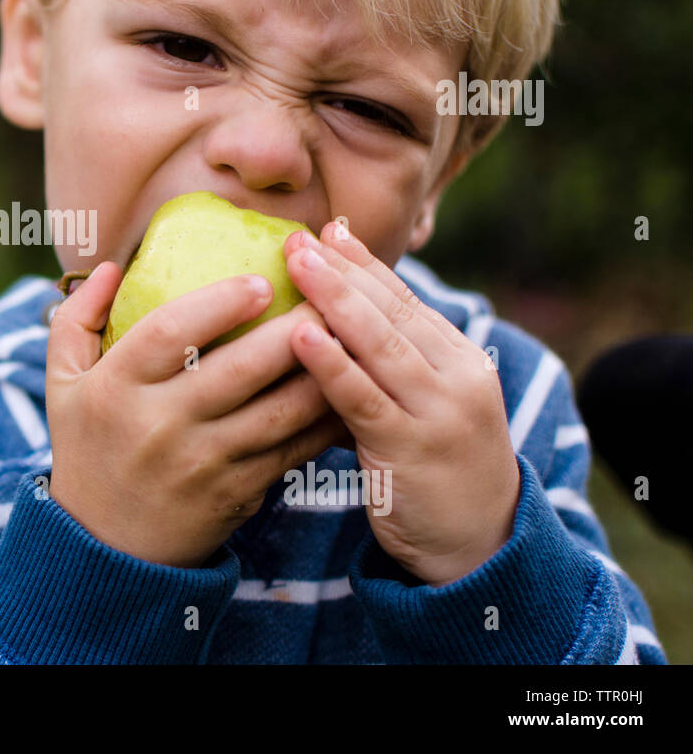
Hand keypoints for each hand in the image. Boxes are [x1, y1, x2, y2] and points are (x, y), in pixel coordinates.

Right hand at [45, 262, 348, 568]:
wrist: (105, 546)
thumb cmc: (88, 447)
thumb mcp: (62, 384)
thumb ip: (76, 319)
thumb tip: (111, 265)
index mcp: (116, 388)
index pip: (171, 333)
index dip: (219, 303)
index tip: (261, 281)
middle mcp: (161, 425)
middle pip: (240, 369)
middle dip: (294, 329)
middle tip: (329, 294)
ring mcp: (203, 463)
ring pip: (279, 412)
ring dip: (324, 371)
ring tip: (353, 332)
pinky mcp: (238, 492)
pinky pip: (293, 450)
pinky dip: (326, 419)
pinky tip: (353, 388)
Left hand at [282, 221, 521, 586]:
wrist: (479, 545)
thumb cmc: (435, 469)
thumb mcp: (423, 407)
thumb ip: (388, 368)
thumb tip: (326, 324)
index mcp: (460, 360)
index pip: (406, 300)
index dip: (364, 264)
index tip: (328, 230)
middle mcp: (455, 378)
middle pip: (392, 312)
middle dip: (343, 270)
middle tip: (299, 236)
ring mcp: (437, 412)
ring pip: (380, 345)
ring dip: (335, 299)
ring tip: (297, 264)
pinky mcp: (410, 449)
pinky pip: (362, 398)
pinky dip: (331, 364)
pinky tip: (300, 334)